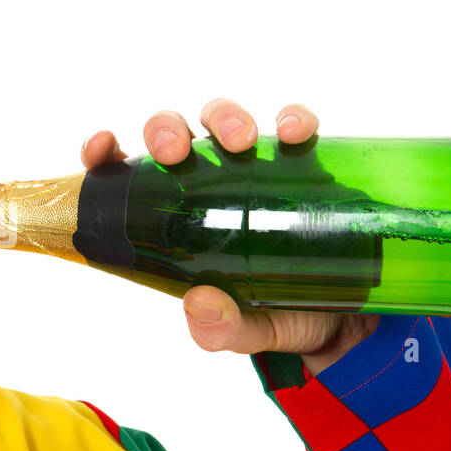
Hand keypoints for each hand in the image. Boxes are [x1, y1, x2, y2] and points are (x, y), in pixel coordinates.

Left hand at [79, 98, 378, 375]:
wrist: (348, 321)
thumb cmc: (278, 315)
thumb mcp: (246, 331)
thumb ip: (220, 329)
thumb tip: (200, 305)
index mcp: (174, 217)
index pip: (126, 174)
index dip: (104, 152)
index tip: (101, 146)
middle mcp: (207, 183)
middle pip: (173, 135)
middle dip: (167, 130)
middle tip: (175, 152)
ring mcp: (254, 168)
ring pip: (224, 120)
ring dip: (226, 118)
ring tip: (240, 142)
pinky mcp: (304, 162)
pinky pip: (295, 126)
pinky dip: (295, 119)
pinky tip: (296, 134)